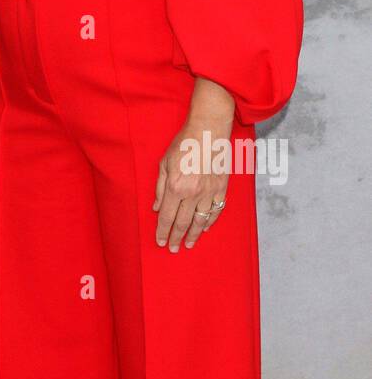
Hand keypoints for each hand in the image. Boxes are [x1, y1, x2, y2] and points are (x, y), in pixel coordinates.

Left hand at [154, 78, 233, 251]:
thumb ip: (160, 188)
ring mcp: (209, 192)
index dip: (163, 231)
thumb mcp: (164, 163)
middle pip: (183, 222)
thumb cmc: (183, 143)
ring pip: (200, 221)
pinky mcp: (221, 189)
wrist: (209, 130)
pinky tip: (204, 228)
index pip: (167, 216)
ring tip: (188, 244)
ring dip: (193, 234)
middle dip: (176, 237)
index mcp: (176, 186)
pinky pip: (216, 211)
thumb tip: (157, 208)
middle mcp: (193, 193)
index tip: (160, 241)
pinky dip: (209, 222)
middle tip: (172, 248)